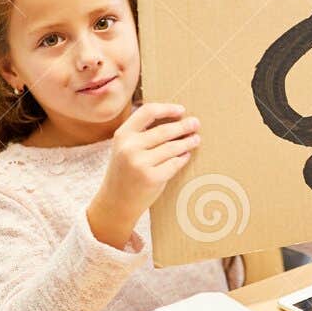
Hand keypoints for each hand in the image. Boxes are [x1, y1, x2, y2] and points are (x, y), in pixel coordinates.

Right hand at [87, 103, 199, 246]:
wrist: (116, 202)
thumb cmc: (124, 172)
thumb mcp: (124, 148)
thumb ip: (141, 134)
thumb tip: (174, 118)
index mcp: (122, 135)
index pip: (147, 112)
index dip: (167, 108)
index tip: (181, 110)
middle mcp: (129, 147)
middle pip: (164, 130)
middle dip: (183, 126)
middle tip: (196, 123)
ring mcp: (140, 163)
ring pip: (172, 147)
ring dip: (187, 142)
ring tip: (196, 139)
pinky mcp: (152, 178)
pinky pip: (174, 164)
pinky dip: (182, 158)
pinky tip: (186, 155)